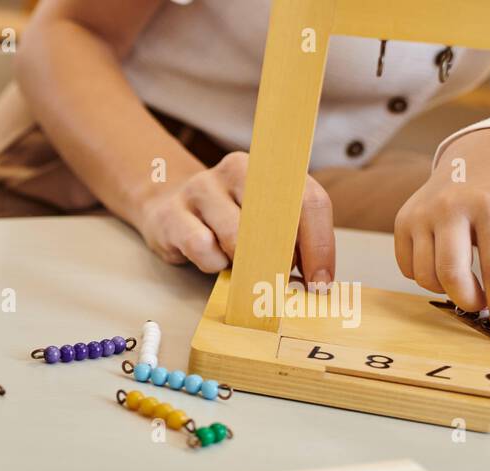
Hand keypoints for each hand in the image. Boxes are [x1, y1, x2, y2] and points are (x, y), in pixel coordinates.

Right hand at [134, 151, 335, 282]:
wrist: (169, 209)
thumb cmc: (225, 221)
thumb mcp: (263, 221)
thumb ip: (290, 237)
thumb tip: (315, 278)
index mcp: (271, 168)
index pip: (310, 201)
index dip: (320, 245)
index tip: (320, 282)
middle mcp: (237, 168)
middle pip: (275, 218)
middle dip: (282, 259)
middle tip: (278, 280)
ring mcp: (201, 188)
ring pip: (236, 236)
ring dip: (242, 263)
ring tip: (237, 265)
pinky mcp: (171, 213)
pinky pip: (201, 247)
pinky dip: (211, 263)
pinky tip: (211, 260)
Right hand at [396, 127, 489, 339]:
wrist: (476, 157)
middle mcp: (450, 208)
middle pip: (451, 276)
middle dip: (468, 301)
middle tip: (480, 305)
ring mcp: (421, 214)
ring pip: (424, 276)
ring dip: (445, 289)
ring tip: (463, 281)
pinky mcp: (401, 221)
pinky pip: (406, 267)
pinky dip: (423, 276)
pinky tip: (441, 263)